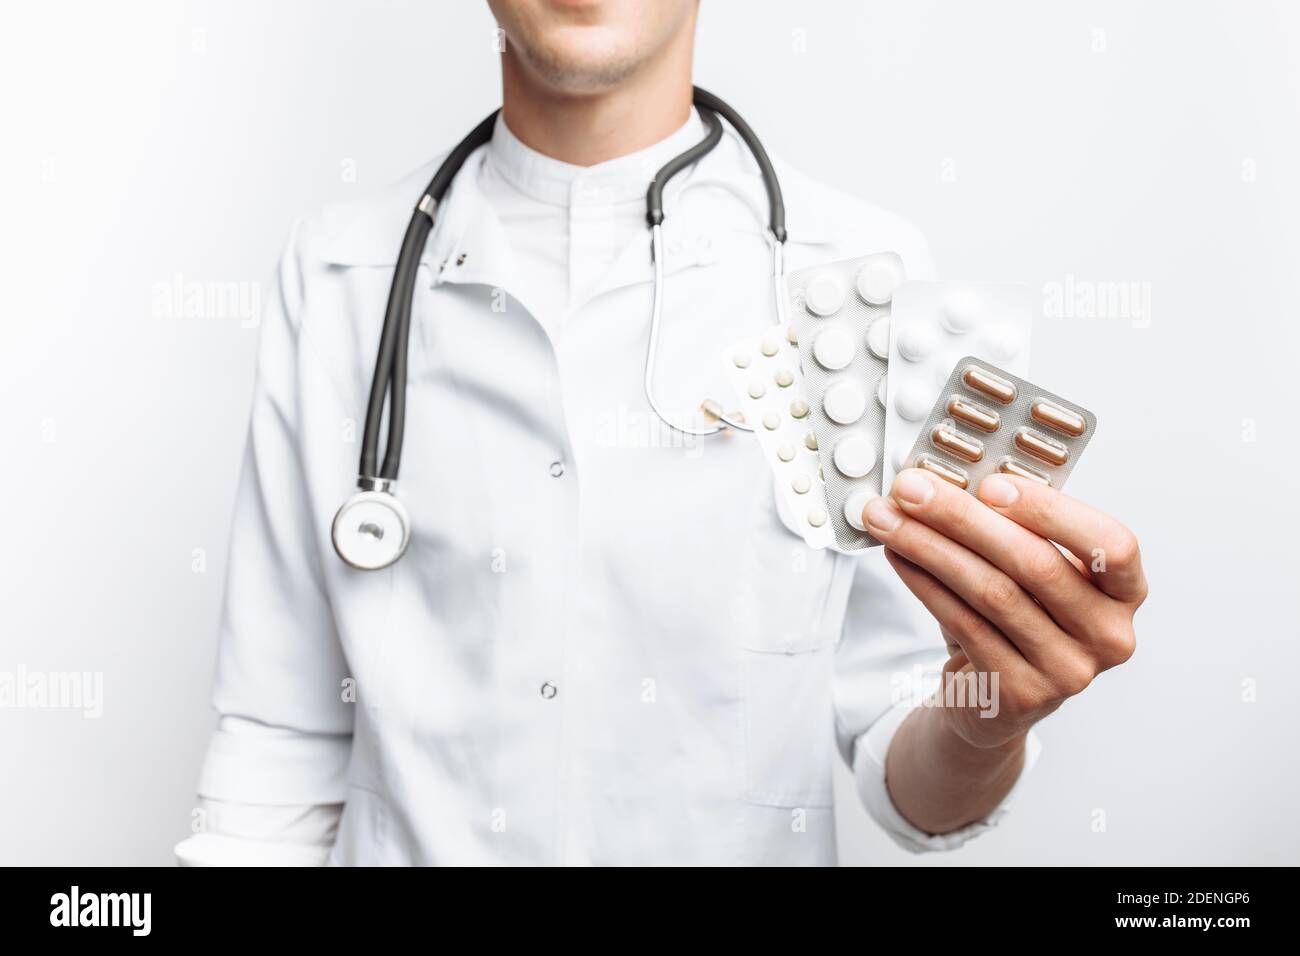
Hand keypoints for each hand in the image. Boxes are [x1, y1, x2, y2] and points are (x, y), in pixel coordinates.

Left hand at [861, 468, 1146, 751]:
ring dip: (929, 547)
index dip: (1051, 511)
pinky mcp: (1019, 692)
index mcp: (1124, 592)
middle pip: (1035, 565)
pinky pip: (964, 623)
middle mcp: (1108, 635)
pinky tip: (899, 557)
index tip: (990, 484)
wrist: (996, 698)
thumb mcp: (1032, 571)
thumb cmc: (1019, 618)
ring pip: (991, 593)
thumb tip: (948, 479)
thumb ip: (1014, 528)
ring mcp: (1067, 670)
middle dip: (963, 517)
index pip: (1112, 545)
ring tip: (887, 519)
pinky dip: (924, 583)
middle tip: (911, 489)